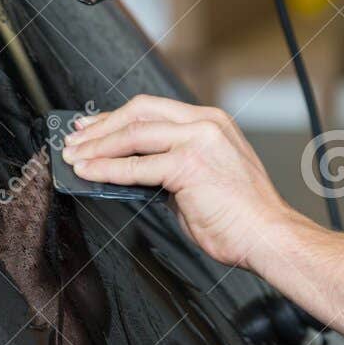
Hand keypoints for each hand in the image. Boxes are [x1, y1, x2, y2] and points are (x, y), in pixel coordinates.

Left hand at [61, 95, 305, 268]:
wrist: (268, 235)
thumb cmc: (242, 216)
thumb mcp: (203, 180)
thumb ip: (171, 170)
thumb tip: (134, 173)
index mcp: (212, 123)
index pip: (154, 109)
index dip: (118, 117)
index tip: (95, 126)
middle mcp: (205, 124)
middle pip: (139, 111)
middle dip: (102, 125)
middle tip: (76, 139)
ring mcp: (198, 141)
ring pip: (133, 133)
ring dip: (98, 146)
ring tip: (75, 158)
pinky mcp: (189, 164)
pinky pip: (136, 165)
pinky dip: (107, 169)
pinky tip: (90, 173)